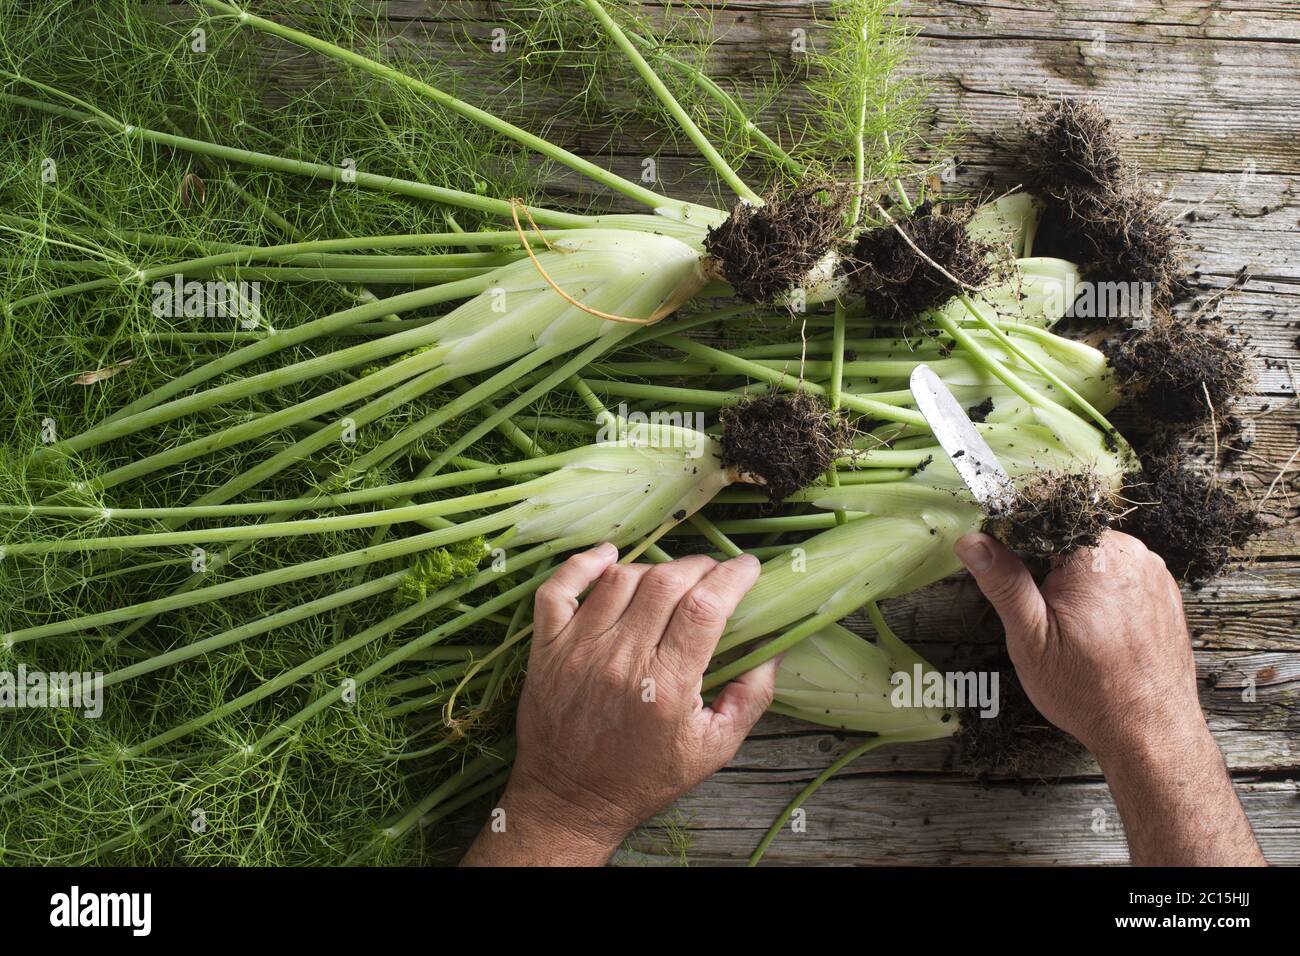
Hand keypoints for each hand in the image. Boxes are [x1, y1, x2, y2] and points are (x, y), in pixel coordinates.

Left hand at [462, 543, 774, 865]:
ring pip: (621, 578)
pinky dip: (583, 563)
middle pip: (666, 582)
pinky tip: (609, 557)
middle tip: (715, 575)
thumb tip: (773, 648)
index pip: (705, 607)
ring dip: (654, 568)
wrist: (570, 801)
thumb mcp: (713, 749)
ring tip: (671, 580)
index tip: (748, 568)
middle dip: (700, 567)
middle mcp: (620, 659)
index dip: (732, 577)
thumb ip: (751, 698)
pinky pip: (559, 588)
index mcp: (665, 685)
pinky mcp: (548, 647)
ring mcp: (578, 648)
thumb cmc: (644, 777)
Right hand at [953, 529, 1201, 757]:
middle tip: (1047, 621)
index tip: (1015, 585)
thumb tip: (972, 541)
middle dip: (1048, 571)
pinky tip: (1099, 634)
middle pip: (1069, 541)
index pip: (1041, 524)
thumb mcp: (1031, 638)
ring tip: (1076, 633)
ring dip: (1077, 584)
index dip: (1017, 550)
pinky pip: (1122, 578)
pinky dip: (1104, 597)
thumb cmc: (1088, 691)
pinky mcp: (1165, 593)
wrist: (1152, 734)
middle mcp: (1132, 553)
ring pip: (1095, 559)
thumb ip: (1003, 582)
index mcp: (1094, 554)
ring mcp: (1153, 572)